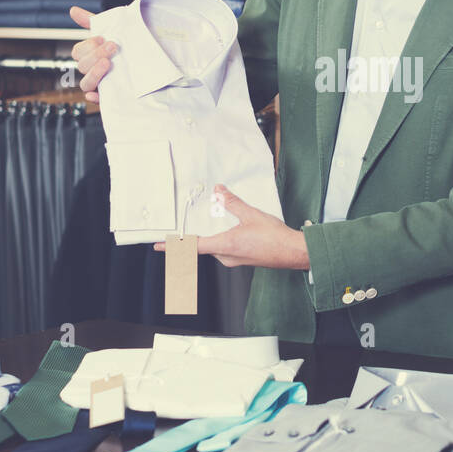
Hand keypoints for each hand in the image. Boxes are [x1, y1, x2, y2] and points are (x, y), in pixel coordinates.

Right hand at [70, 6, 117, 103]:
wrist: (150, 63)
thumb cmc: (126, 48)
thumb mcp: (112, 32)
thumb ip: (93, 22)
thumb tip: (73, 10)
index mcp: (90, 56)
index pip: (78, 52)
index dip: (88, 45)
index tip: (103, 38)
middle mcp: (92, 71)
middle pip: (82, 66)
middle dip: (95, 54)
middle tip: (113, 47)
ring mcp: (99, 85)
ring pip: (85, 83)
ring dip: (94, 73)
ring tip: (108, 64)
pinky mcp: (109, 97)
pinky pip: (96, 101)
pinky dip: (93, 97)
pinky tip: (95, 94)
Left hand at [154, 184, 308, 269]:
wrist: (293, 252)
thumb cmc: (275, 238)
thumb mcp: (251, 214)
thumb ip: (232, 203)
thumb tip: (220, 191)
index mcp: (225, 245)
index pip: (192, 246)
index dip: (174, 246)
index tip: (159, 245)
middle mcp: (227, 256)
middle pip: (203, 246)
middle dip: (194, 237)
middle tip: (184, 227)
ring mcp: (234, 260)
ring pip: (214, 247)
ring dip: (210, 237)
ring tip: (212, 223)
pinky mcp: (242, 260)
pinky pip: (225, 249)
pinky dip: (221, 239)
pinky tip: (231, 230)